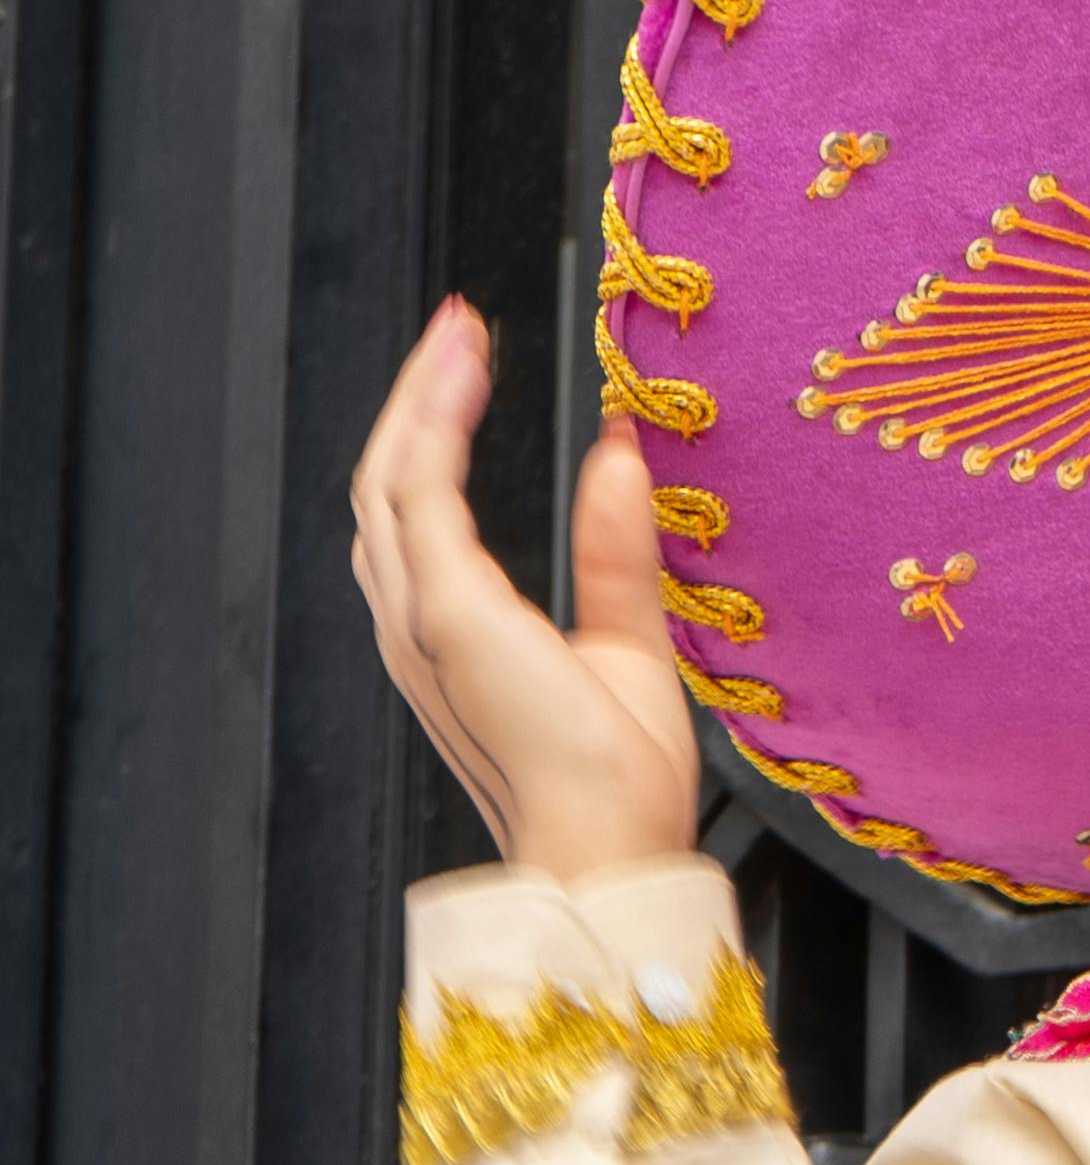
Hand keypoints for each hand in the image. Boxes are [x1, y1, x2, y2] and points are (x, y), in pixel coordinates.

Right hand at [350, 301, 703, 879]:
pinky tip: (461, 374)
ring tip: (458, 331)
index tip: (468, 366)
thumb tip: (621, 458)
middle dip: (417, 399)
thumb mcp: (627, 639)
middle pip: (389, 484)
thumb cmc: (617, 773)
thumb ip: (614, 550)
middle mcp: (417, 623)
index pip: (422, 513)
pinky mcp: (447, 613)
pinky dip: (434, 426)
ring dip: (420, 396)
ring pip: (391, 478)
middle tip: (457, 326)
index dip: (434, 434)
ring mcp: (421, 618)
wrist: (612, 839)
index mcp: (453, 632)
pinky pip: (421, 496)